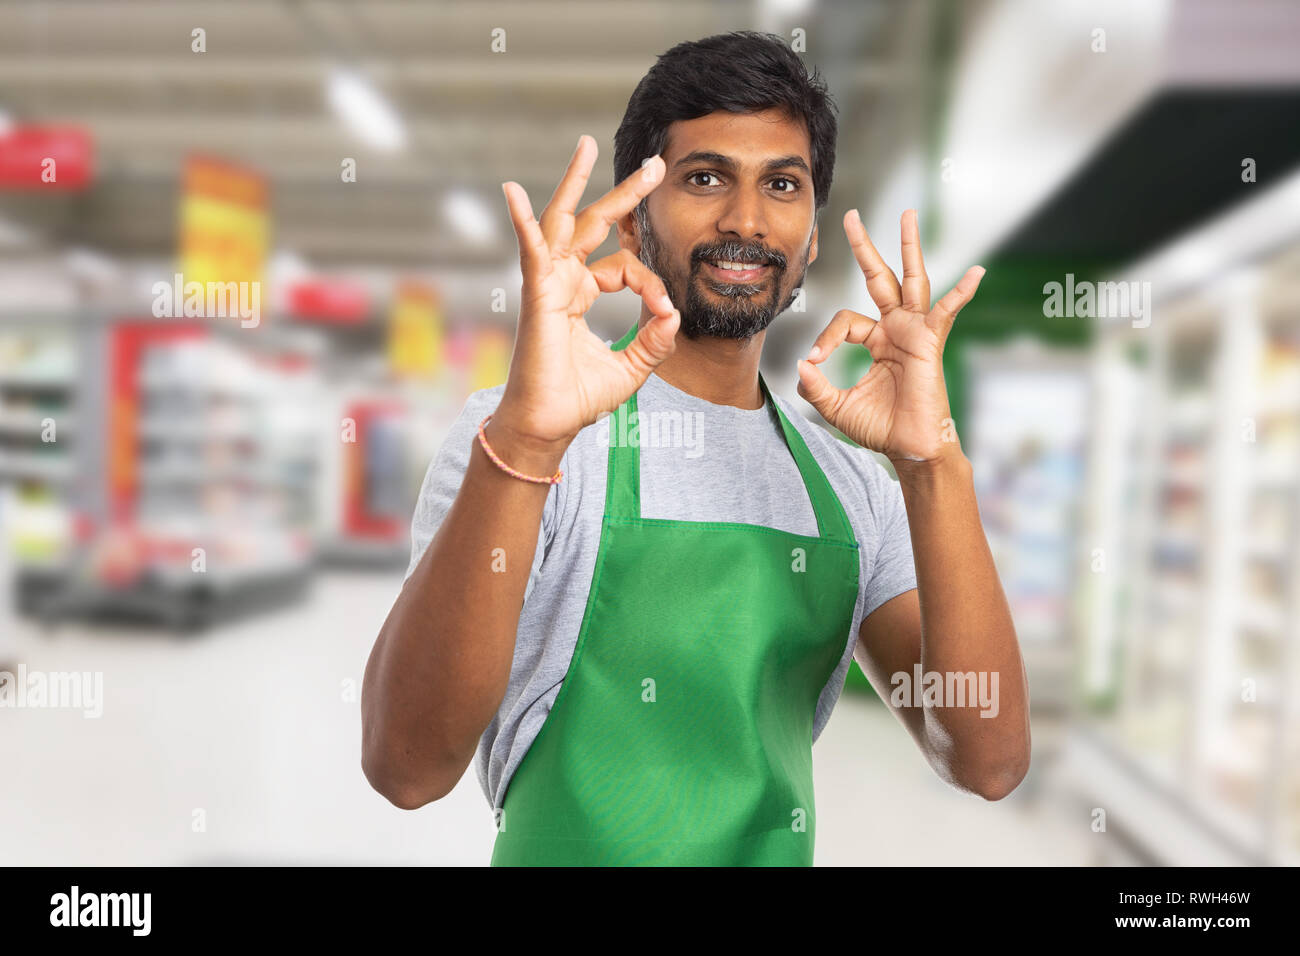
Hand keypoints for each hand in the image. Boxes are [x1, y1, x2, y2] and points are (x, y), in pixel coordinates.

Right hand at [494, 135, 679, 451]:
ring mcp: (548, 285)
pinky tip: (512, 192)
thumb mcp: (632, 367)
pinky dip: (522, 222)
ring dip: (575, 182)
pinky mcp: (538, 296)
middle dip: (623, 193)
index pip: (624, 267)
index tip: (664, 309)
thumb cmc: (578, 399)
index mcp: (580, 296)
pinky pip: (531, 252)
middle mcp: (563, 282)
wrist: (549, 425)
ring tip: (586, 146)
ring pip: (564, 222)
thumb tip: (675, 312)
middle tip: (653, 165)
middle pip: (593, 225)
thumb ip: (654, 339)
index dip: (650, 281)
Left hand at [795, 208, 984, 465]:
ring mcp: (914, 332)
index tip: (814, 360)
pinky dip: (962, 293)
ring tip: (908, 213)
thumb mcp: (835, 406)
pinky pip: (946, 312)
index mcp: (876, 340)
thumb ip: (815, 386)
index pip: (845, 320)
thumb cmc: (880, 428)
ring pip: (911, 280)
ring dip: (909, 246)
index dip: (825, 337)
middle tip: (851, 216)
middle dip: (865, 247)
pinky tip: (977, 273)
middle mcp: (896, 329)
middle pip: (879, 278)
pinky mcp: (930, 342)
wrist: (908, 449)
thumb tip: (800, 365)